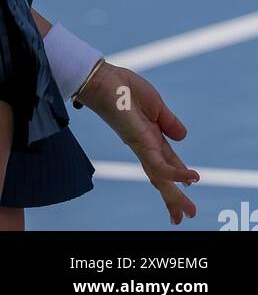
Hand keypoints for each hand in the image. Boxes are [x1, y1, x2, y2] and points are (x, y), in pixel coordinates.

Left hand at [77, 62, 199, 224]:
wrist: (105, 78)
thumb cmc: (124, 87)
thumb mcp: (156, 105)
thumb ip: (169, 122)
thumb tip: (184, 137)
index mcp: (150, 136)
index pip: (167, 161)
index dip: (179, 174)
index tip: (190, 186)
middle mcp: (145, 145)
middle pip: (162, 176)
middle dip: (174, 196)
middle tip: (185, 216)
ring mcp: (141, 146)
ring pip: (160, 177)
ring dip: (175, 195)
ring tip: (189, 211)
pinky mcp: (139, 143)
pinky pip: (159, 163)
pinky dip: (175, 172)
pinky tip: (190, 178)